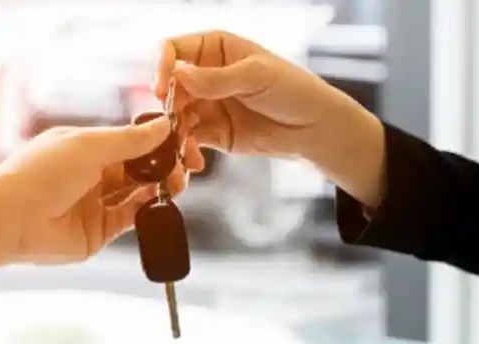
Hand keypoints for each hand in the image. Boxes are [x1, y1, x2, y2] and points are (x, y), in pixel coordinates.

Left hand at [0, 118, 202, 271]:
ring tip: (176, 182)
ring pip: (139, 193)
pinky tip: (160, 199)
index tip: (179, 140)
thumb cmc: (39, 174)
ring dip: (160, 186)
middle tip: (184, 165)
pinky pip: (131, 218)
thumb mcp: (89, 145)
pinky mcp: (99, 231)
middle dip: (163, 166)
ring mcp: (96, 203)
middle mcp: (92, 175)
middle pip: (138, 169)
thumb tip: (163, 125)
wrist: (11, 219)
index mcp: (85, 147)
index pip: (130, 142)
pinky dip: (149, 208)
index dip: (155, 142)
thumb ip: (130, 140)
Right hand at [155, 31, 386, 207]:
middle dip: (167, 106)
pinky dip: (185, 151)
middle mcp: (205, 74)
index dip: (163, 66)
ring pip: (174, 116)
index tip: (163, 90)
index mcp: (214, 47)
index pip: (174, 49)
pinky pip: (188, 141)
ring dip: (173, 133)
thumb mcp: (256, 77)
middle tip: (172, 125)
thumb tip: (178, 74)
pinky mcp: (212, 133)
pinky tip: (193, 160)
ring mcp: (207, 104)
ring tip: (182, 149)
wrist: (315, 128)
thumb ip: (217, 78)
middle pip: (169, 86)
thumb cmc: (293, 90)